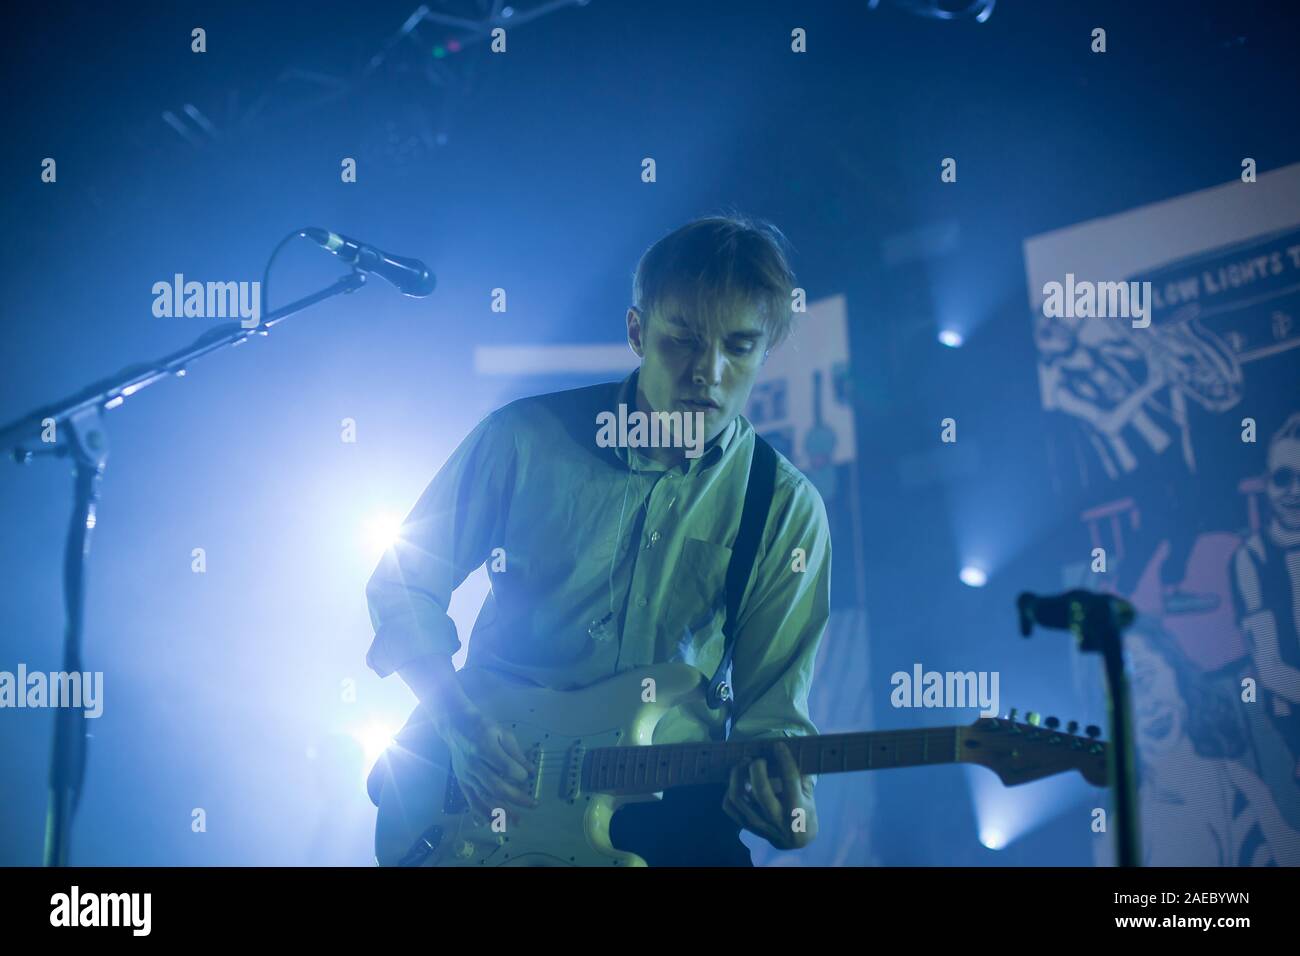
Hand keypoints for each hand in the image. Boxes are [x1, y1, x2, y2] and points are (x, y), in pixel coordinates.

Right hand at [440, 706, 537, 822]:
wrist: (455, 726)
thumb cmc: (482, 727)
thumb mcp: (502, 732)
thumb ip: (515, 752)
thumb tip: (530, 771)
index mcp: (485, 747)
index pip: (505, 766)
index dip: (519, 775)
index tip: (529, 777)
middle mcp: (474, 764)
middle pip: (495, 786)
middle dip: (516, 798)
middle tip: (533, 804)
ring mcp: (466, 775)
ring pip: (484, 797)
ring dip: (501, 811)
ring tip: (517, 821)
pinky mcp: (462, 782)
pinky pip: (471, 801)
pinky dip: (482, 814)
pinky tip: (493, 822)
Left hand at [722, 742, 816, 849]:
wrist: (794, 842)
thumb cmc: (804, 812)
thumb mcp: (809, 795)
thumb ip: (800, 775)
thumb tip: (786, 751)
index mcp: (797, 810)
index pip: (790, 781)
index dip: (784, 759)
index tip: (778, 745)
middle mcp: (777, 820)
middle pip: (760, 791)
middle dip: (757, 768)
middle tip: (758, 758)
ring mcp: (759, 824)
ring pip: (739, 798)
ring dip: (737, 776)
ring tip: (743, 763)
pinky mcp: (746, 826)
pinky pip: (729, 806)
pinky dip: (729, 790)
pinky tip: (737, 781)